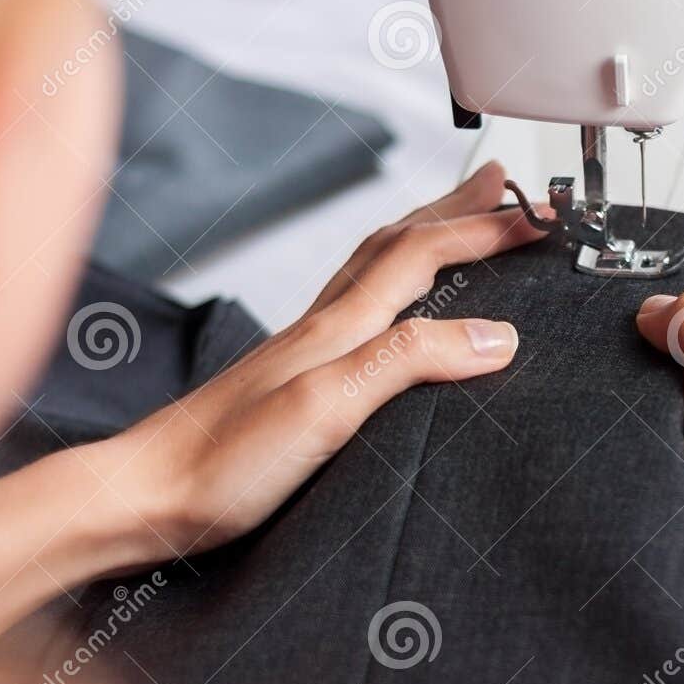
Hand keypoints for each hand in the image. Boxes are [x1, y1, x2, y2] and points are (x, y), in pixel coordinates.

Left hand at [96, 162, 544, 559]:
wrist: (144, 496)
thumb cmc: (223, 463)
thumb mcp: (327, 409)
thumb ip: (407, 361)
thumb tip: (493, 334)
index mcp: (338, 327)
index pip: (425, 254)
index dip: (485, 230)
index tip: (539, 216)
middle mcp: (321, 326)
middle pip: (398, 243)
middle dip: (458, 210)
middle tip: (503, 186)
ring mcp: (304, 351)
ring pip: (374, 269)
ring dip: (424, 235)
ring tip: (456, 220)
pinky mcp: (292, 383)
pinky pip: (356, 308)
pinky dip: (390, 284)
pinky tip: (387, 307)